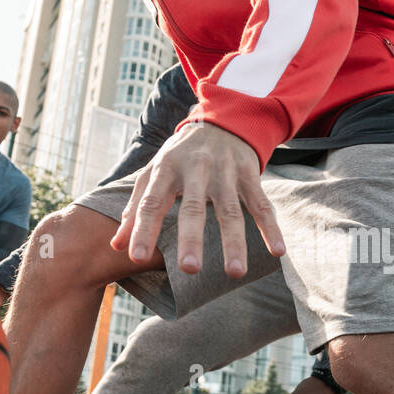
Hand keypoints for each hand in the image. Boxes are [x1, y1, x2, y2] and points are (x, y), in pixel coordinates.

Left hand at [110, 122, 284, 278]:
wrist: (222, 119)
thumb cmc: (180, 156)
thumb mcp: (154, 173)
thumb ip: (135, 209)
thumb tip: (116, 246)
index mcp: (166, 169)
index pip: (151, 202)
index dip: (143, 229)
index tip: (135, 257)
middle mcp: (196, 170)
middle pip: (194, 208)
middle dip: (192, 238)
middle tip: (189, 269)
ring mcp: (226, 173)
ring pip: (231, 211)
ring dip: (234, 242)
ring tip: (235, 273)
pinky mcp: (250, 175)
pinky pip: (262, 205)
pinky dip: (270, 228)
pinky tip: (277, 253)